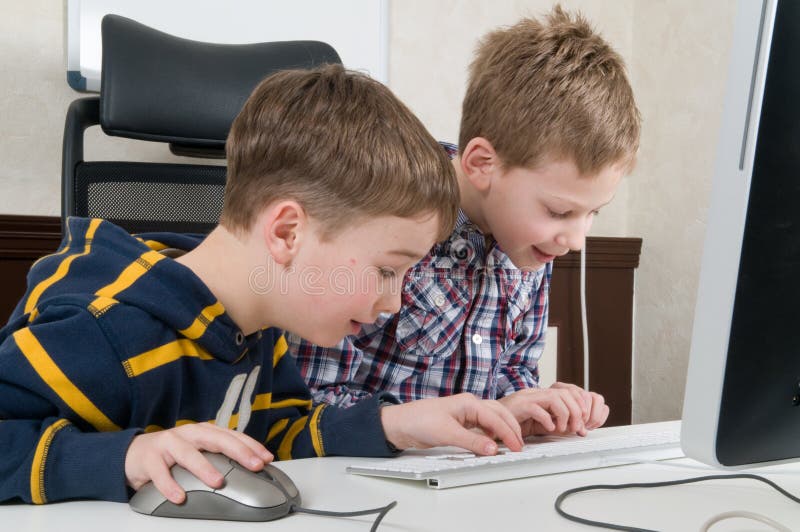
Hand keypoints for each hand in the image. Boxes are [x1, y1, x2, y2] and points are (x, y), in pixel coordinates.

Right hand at [125, 422, 272, 503]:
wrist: (134, 453)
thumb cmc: (173, 453)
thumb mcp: (199, 450)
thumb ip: (219, 456)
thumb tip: (250, 469)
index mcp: (204, 431)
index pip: (232, 436)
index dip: (251, 446)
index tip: (267, 458)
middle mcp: (189, 434)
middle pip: (216, 439)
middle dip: (238, 451)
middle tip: (255, 465)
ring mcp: (168, 444)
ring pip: (189, 454)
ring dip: (205, 468)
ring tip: (219, 481)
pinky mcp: (150, 459)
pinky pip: (160, 473)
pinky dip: (170, 485)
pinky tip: (179, 497)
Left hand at [379, 393, 523, 454]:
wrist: (399, 424)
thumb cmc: (419, 421)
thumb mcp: (447, 433)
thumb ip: (471, 442)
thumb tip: (492, 449)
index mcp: (468, 403)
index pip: (496, 418)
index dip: (508, 434)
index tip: (517, 448)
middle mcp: (469, 405)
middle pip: (499, 414)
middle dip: (511, 428)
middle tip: (519, 446)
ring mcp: (465, 413)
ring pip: (492, 418)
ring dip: (503, 429)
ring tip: (511, 444)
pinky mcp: (460, 422)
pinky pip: (483, 425)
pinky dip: (492, 433)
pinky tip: (493, 442)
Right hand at [498, 382, 608, 436]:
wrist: (491, 421)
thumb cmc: (514, 423)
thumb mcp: (541, 422)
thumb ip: (557, 422)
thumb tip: (577, 428)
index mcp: (544, 396)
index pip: (570, 391)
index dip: (581, 405)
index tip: (584, 423)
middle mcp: (537, 393)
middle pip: (565, 392)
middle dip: (576, 411)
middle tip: (576, 427)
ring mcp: (527, 397)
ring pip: (554, 397)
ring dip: (564, 414)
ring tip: (562, 428)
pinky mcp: (518, 406)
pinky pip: (536, 408)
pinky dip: (546, 419)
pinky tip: (549, 428)